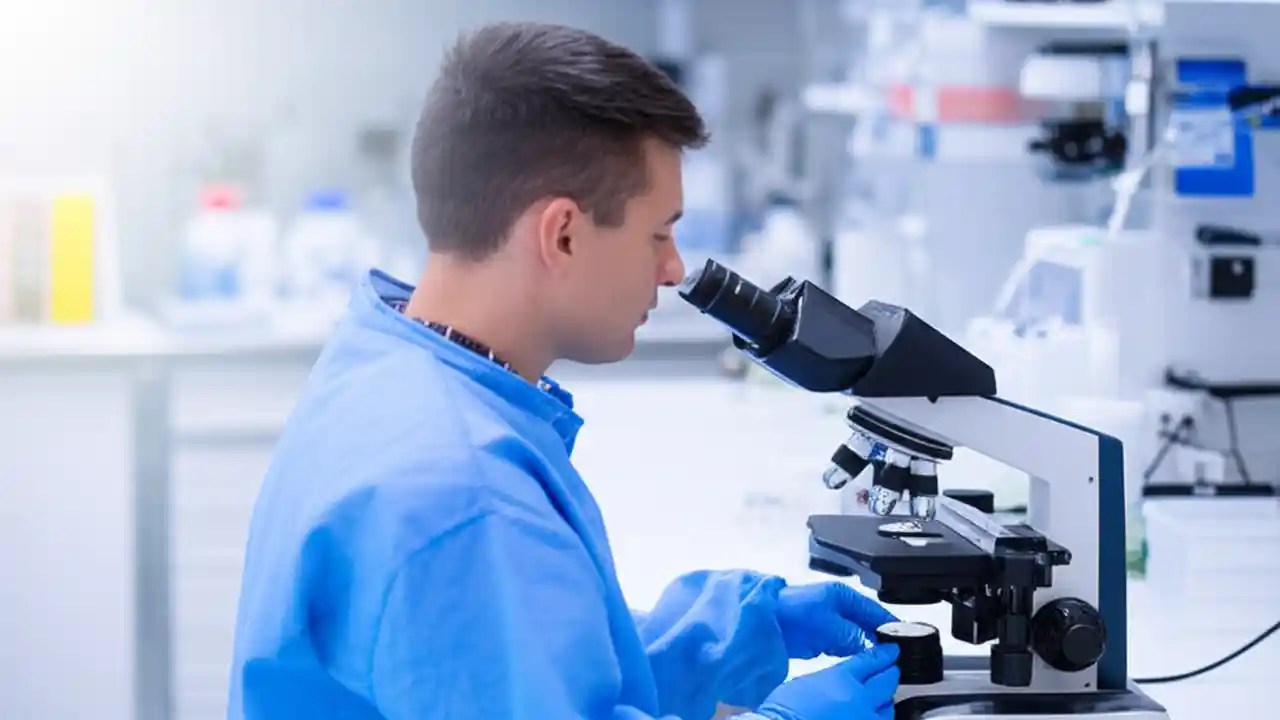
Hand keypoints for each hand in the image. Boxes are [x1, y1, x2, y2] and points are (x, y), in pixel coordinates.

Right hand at [754, 644, 899, 719]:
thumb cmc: (784, 713)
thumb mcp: (804, 685)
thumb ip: (827, 681)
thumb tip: (835, 684)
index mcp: (842, 678)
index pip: (871, 660)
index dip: (884, 655)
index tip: (890, 652)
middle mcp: (860, 698)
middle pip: (886, 681)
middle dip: (890, 674)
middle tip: (892, 670)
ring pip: (888, 708)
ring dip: (886, 701)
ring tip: (884, 699)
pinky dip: (879, 719)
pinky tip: (874, 717)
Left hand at [776, 582, 897, 658]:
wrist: (769, 619)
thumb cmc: (794, 610)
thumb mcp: (832, 625)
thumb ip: (854, 636)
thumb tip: (872, 646)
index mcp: (844, 595)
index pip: (876, 610)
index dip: (890, 625)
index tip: (903, 637)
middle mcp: (839, 605)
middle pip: (867, 624)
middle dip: (878, 637)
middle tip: (892, 652)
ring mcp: (830, 619)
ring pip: (856, 635)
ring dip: (863, 645)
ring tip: (876, 657)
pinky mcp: (821, 633)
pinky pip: (842, 643)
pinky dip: (849, 650)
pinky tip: (854, 658)